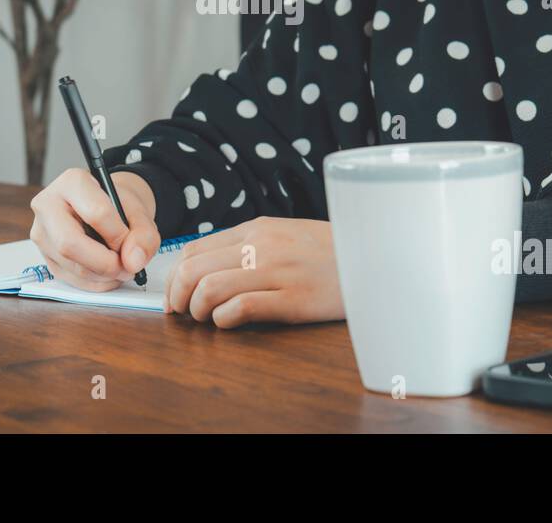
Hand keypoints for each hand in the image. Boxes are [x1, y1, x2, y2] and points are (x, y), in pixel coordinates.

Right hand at [29, 169, 159, 291]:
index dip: (118, 235)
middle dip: (105, 263)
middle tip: (127, 267)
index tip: (131, 243)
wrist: (105, 208)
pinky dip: (96, 283)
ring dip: (103, 275)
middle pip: (70, 243)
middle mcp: (48, 205)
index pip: (95, 213)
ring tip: (122, 268)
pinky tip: (109, 274)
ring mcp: (42, 233)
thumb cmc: (117, 206)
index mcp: (72, 182)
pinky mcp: (45, 256)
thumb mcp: (139, 212)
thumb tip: (133, 262)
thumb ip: (144, 235)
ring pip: (71, 265)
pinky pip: (70, 279)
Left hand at [164, 217, 344, 327]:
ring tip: (207, 320)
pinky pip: (240, 308)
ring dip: (198, 311)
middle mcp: (262, 245)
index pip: (194, 248)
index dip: (175, 276)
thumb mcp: (286, 234)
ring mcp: (277, 271)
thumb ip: (251, 244)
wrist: (376, 257)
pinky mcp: (293, 298)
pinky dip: (223, 320)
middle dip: (178, 296)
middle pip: (194, 269)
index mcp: (257, 228)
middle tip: (182, 313)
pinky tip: (228, 323)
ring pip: (210, 288)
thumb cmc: (330, 251)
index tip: (174, 296)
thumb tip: (209, 266)